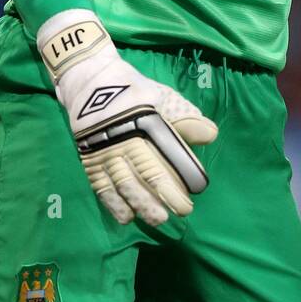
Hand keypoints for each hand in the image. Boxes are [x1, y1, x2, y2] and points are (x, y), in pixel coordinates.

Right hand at [37, 8, 217, 225]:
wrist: (89, 82)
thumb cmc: (133, 92)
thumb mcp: (161, 98)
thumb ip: (185, 119)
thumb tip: (211, 135)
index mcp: (144, 124)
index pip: (165, 155)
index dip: (180, 176)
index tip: (196, 192)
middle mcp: (124, 141)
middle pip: (145, 174)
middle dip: (165, 196)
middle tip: (183, 212)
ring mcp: (104, 153)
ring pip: (124, 185)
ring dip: (142, 205)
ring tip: (158, 219)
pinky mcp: (89, 161)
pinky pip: (101, 188)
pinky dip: (113, 204)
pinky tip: (126, 218)